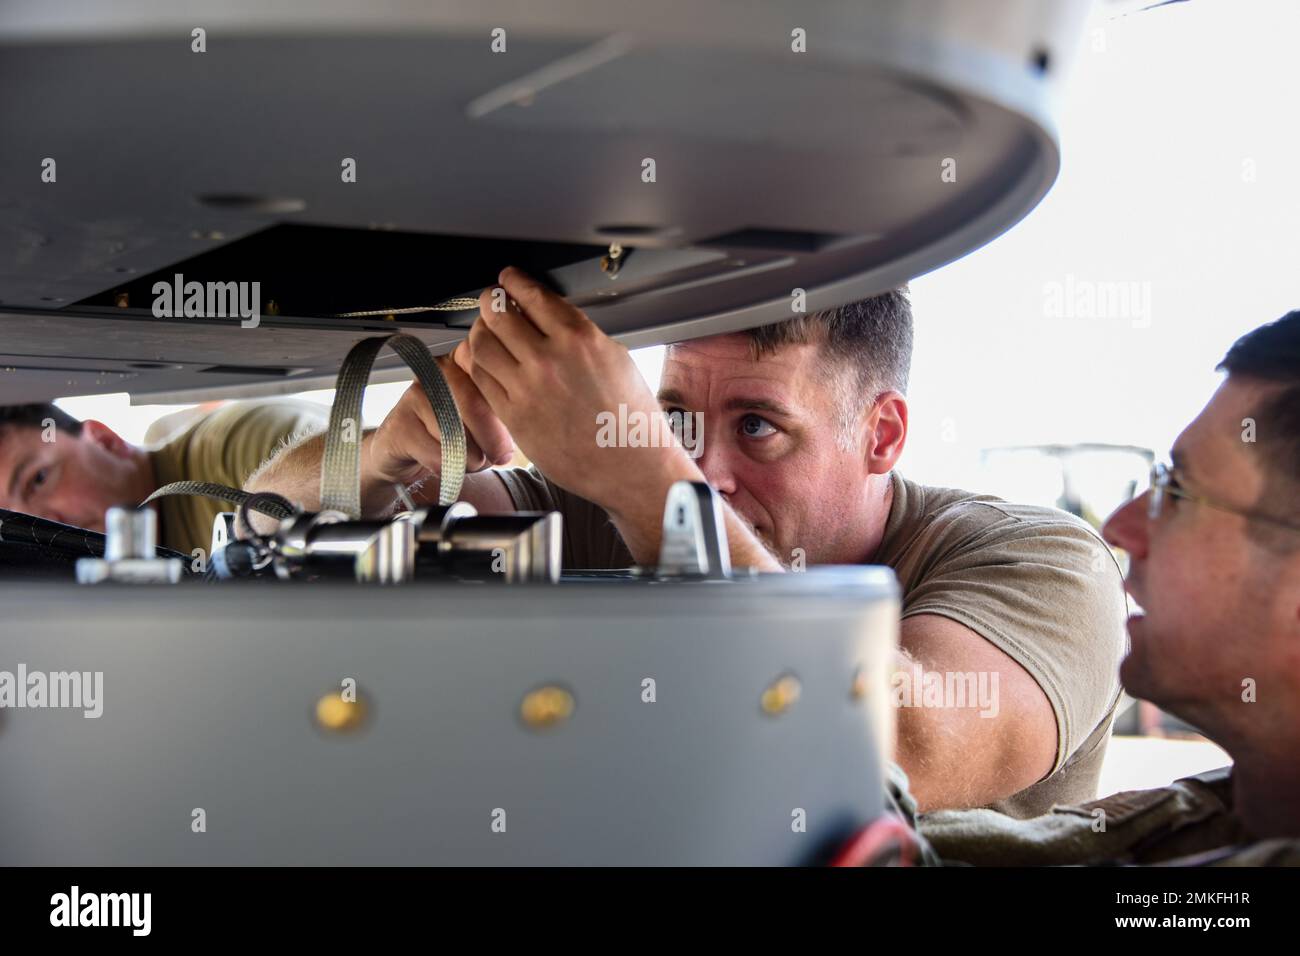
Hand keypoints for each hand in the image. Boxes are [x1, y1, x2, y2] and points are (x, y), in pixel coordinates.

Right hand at [368, 354, 514, 485]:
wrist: (404, 450)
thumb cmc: (449, 433)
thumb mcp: (482, 422)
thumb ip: (499, 422)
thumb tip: (506, 447)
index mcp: (465, 363)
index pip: (493, 386)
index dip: (506, 419)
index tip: (509, 445)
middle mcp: (438, 371)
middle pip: (475, 407)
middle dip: (492, 442)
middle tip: (497, 458)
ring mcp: (416, 394)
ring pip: (456, 433)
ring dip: (470, 459)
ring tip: (469, 461)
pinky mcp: (400, 423)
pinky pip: (436, 453)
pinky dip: (447, 467)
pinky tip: (444, 464)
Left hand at [452, 267, 695, 513]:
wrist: (630, 465)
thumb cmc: (629, 416)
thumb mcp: (615, 357)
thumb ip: (578, 333)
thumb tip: (547, 316)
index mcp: (580, 338)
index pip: (531, 295)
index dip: (512, 282)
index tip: (508, 279)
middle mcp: (550, 359)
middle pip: (497, 314)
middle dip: (489, 302)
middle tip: (490, 302)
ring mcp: (528, 389)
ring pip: (481, 345)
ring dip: (480, 333)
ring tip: (486, 332)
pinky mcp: (514, 416)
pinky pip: (481, 380)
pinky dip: (478, 366)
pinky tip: (486, 363)